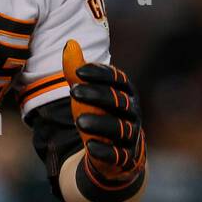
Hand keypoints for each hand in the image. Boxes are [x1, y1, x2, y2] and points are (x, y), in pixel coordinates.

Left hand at [62, 39, 145, 186]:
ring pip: (118, 128)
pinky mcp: (124, 158)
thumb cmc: (100, 114)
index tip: (78, 71)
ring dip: (99, 124)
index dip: (100, 74)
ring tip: (78, 122)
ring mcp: (130, 136)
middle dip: (97, 95)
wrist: (114, 152)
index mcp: (125, 93)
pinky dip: (105, 152)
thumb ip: (77, 71)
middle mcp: (132, 113)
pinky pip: (117, 155)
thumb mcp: (87, 92)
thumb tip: (69, 43)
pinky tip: (89, 146)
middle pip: (119, 101)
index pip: (118, 79)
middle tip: (73, 92)